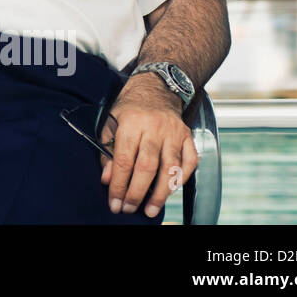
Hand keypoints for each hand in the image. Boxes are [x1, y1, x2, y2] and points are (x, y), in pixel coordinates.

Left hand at [99, 76, 198, 217]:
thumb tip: (106, 179)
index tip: (114, 202)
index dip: (118, 184)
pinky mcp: (189, 136)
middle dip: (137, 192)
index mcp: (130, 123)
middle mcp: (154, 128)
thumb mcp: (110, 122)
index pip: (123, 159)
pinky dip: (182, 178)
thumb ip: (106, 150)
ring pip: (170, 167)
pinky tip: (171, 191)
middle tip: (129, 208)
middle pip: (147, 166)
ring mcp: (174, 132)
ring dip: (161, 192)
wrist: (156, 88)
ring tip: (150, 209)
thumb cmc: (129, 108)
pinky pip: (190, 161)